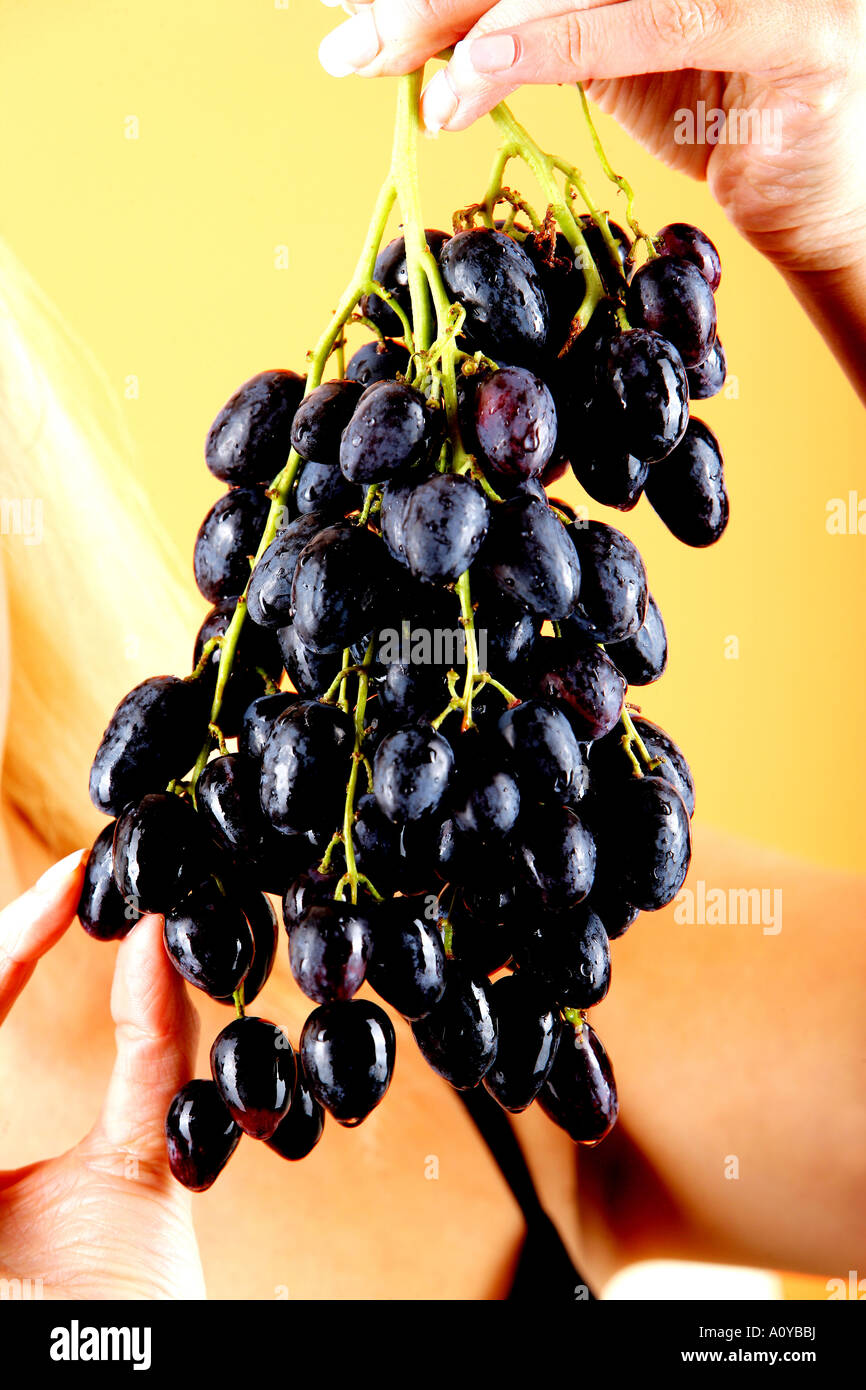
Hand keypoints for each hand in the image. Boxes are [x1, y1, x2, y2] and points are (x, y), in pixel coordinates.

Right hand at [0, 852, 204, 1298]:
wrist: (102, 1361)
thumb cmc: (119, 1295)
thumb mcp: (141, 1159)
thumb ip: (150, 1056)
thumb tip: (159, 938)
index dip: (20, 940)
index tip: (82, 872)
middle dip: (14, 935)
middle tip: (84, 866)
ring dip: (10, 947)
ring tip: (61, 894)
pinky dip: (3, 967)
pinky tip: (39, 929)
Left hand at [318, 0, 865, 276]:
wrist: (828, 195)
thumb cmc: (722, 118)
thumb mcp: (612, 58)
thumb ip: (528, 27)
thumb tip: (405, 28)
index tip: (357, 7)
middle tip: (352, 41)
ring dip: (470, 14)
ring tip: (391, 61)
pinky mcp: (789, 22)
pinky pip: (652, 21)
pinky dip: (554, 40)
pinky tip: (475, 71)